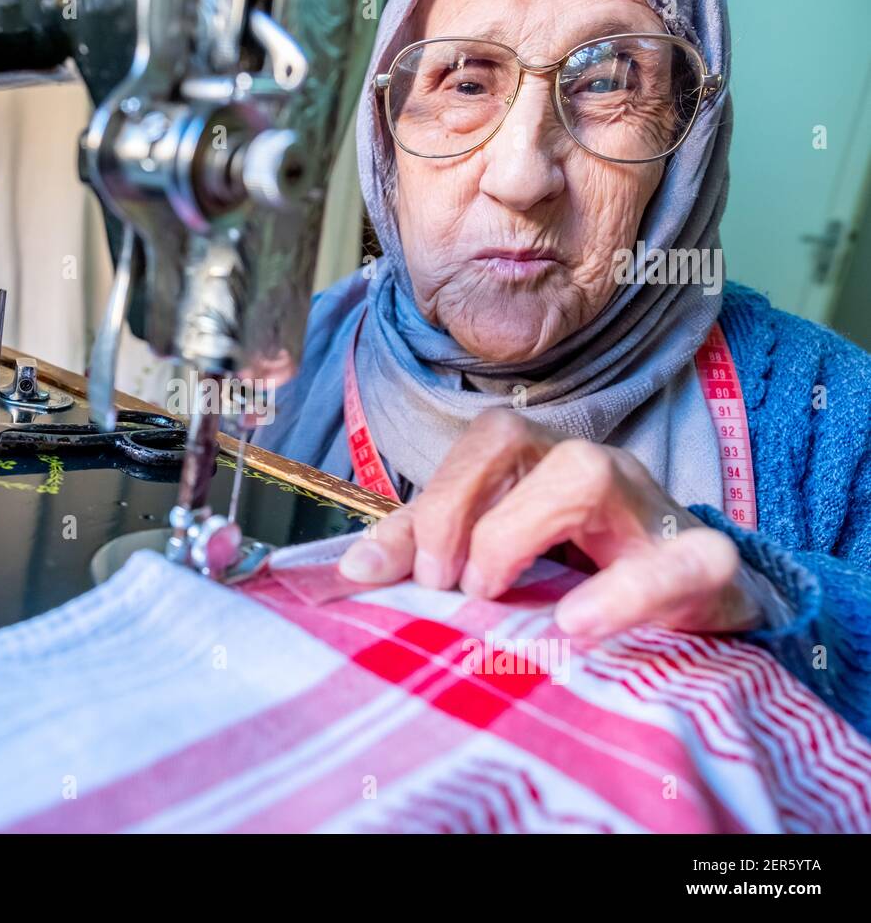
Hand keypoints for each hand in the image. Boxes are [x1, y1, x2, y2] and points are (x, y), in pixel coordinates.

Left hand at [338, 409, 763, 639]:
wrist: (699, 619)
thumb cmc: (584, 583)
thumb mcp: (495, 563)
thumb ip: (428, 554)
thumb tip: (353, 571)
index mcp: (543, 465)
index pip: (480, 439)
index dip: (434, 497)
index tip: (414, 572)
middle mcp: (594, 470)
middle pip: (516, 435)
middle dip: (459, 508)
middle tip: (449, 585)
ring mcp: (653, 510)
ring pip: (589, 471)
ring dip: (520, 531)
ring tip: (494, 596)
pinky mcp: (708, 567)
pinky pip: (685, 558)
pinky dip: (624, 592)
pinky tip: (576, 625)